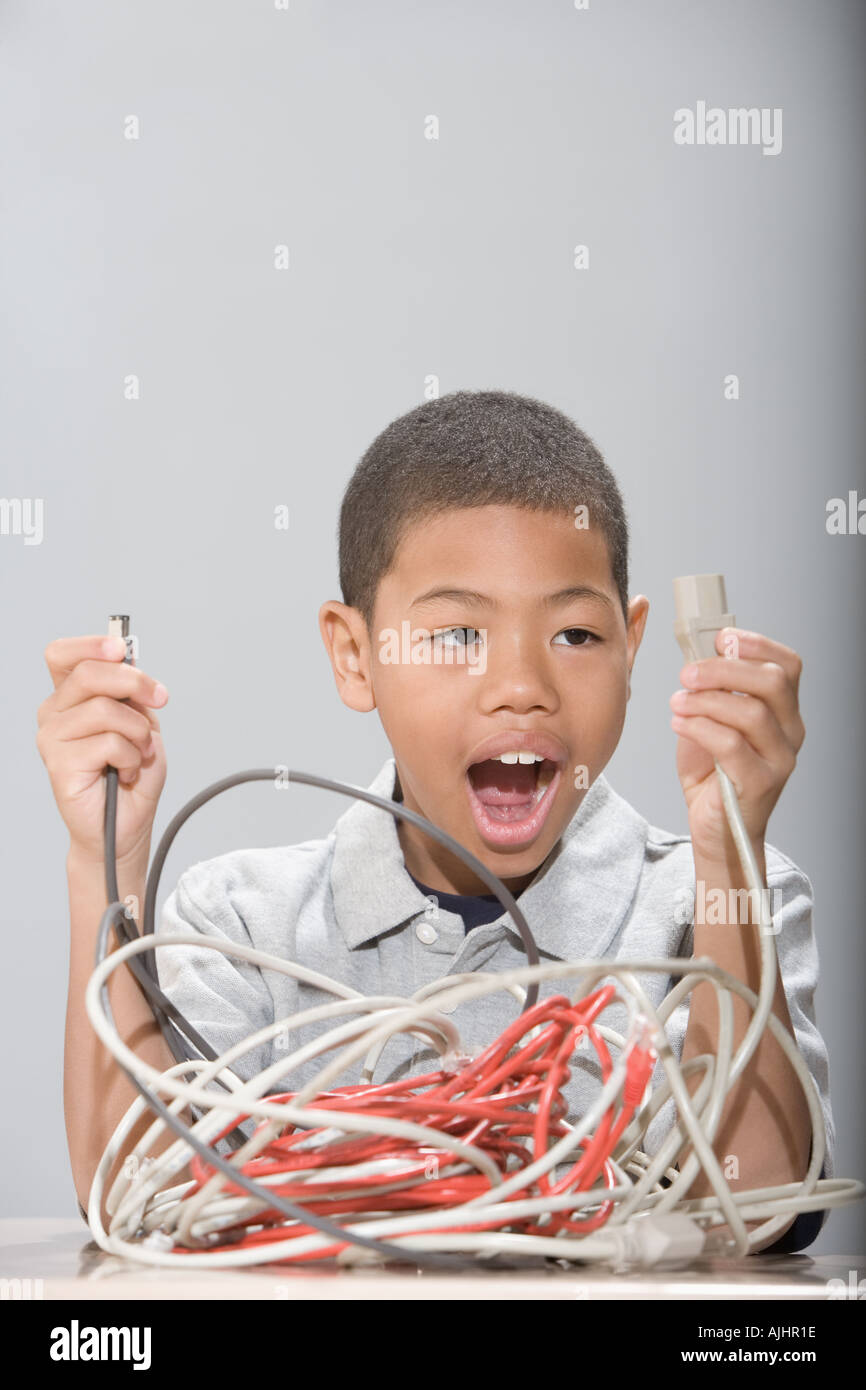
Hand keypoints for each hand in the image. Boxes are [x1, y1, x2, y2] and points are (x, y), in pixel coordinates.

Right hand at [36, 635, 168, 865]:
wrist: (127, 824)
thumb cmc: (132, 773)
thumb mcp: (142, 721)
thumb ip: (131, 692)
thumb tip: (128, 659)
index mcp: (71, 697)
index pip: (63, 655)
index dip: (90, 645)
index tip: (121, 649)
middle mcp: (55, 713)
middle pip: (89, 673)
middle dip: (135, 682)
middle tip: (159, 700)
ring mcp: (52, 738)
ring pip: (104, 709)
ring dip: (137, 732)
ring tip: (139, 753)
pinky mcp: (58, 763)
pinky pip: (108, 742)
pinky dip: (131, 757)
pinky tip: (126, 772)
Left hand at [668, 628, 804, 864]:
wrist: (716, 829)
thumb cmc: (713, 774)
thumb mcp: (711, 721)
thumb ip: (713, 691)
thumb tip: (696, 657)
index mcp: (784, 711)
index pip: (788, 665)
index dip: (755, 645)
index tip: (720, 639)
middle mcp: (790, 732)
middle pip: (772, 682)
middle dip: (724, 669)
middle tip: (688, 673)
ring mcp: (780, 759)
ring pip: (752, 712)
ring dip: (706, 700)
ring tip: (677, 702)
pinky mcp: (761, 784)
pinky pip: (732, 745)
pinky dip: (700, 727)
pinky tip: (679, 723)